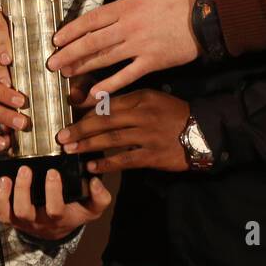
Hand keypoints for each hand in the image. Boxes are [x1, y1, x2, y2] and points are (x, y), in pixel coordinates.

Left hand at [0, 167, 111, 241]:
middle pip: (24, 212)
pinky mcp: (7, 215)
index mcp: (57, 218)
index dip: (52, 192)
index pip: (54, 209)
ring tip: (4, 178)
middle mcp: (35, 221)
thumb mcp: (92, 207)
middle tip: (25, 170)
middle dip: (22, 191)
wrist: (56, 228)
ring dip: (2, 197)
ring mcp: (19, 219)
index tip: (52, 171)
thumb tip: (95, 182)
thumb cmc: (74, 211)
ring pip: (5, 214)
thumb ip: (99, 197)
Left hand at [47, 0, 198, 98]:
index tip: (57, 39)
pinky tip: (96, 92)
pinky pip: (128, 75)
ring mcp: (140, 47)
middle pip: (93, 41)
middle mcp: (129, 28)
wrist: (209, 15)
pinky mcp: (152, 62)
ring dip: (84, 67)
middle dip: (70, 53)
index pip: (92, 19)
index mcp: (127, 6)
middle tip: (52, 63)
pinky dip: (112, 84)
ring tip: (66, 75)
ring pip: (106, 58)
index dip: (72, 30)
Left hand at [55, 89, 190, 173]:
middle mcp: (142, 114)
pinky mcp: (152, 156)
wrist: (203, 131)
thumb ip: (128, 101)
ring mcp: (147, 136)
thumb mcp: (153, 98)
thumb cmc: (174, 113)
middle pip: (104, 121)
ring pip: (111, 140)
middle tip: (61, 137)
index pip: (108, 104)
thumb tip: (97, 105)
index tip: (70, 118)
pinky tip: (92, 167)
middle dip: (80, 129)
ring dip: (88, 145)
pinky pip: (125, 160)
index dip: (86, 112)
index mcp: (141, 97)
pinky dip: (107, 163)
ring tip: (71, 150)